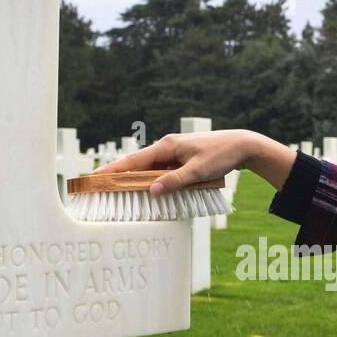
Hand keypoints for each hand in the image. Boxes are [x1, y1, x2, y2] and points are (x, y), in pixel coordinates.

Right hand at [92, 128, 284, 195]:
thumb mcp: (198, 171)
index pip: (133, 161)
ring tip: (114, 191)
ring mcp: (173, 152)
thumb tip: (152, 190)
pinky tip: (145, 189)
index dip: (113, 170)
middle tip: (97, 187)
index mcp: (167, 146)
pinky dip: (151, 179)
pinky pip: (159, 170)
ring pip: (148, 168)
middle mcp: (166, 147)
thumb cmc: (221, 155)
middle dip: (117, 175)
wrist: (241, 145)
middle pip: (136, 164)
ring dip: (134, 179)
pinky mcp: (180, 158)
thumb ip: (175, 181)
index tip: (95, 177)